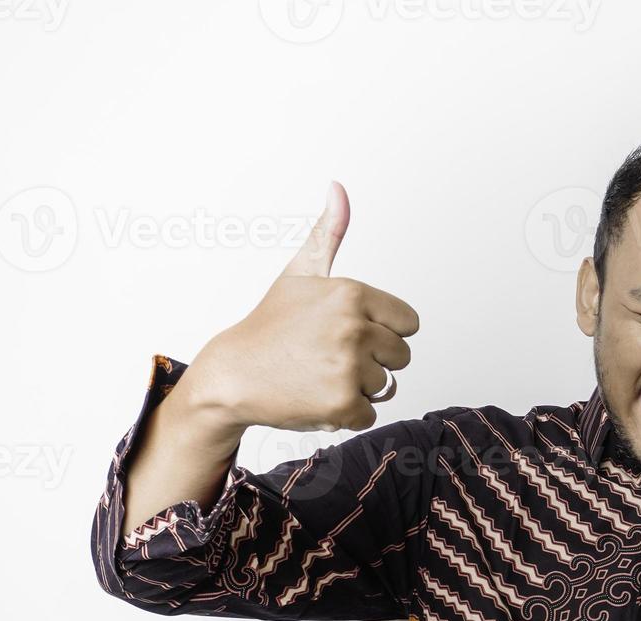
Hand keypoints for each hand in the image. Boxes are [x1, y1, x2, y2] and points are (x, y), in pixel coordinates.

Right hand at [178, 181, 418, 432]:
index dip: (383, 331)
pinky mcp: (342, 404)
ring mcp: (348, 367)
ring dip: (358, 388)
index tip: (349, 332)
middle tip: (328, 356)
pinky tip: (314, 397)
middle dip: (372, 361)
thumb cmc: (270, 325)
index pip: (409, 324)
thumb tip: (338, 187)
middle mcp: (354, 328)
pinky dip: (346, 414)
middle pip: (401, 357)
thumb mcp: (300, 273)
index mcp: (352, 294)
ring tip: (318, 375)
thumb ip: (328, 233)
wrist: (231, 375)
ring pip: (386, 386)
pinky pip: (369, 414)